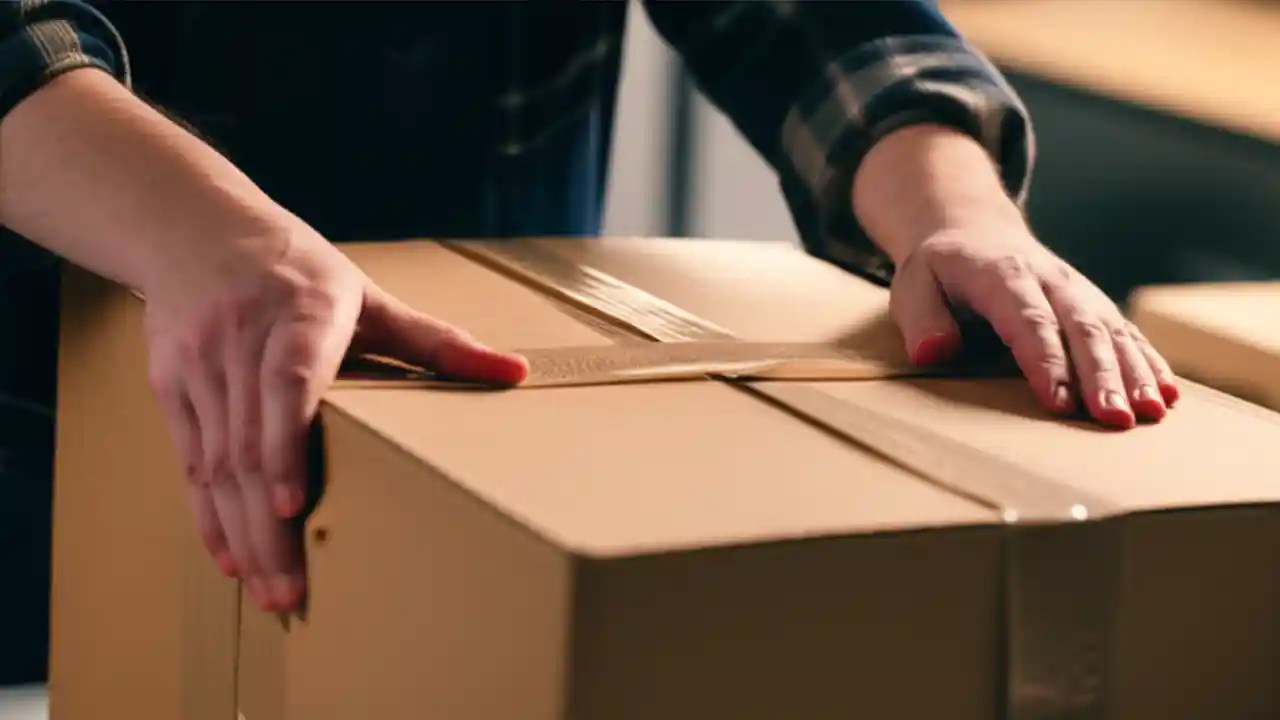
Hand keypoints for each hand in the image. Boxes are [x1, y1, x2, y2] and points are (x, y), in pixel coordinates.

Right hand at [144, 224, 527, 612]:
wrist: (196, 229)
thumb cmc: (298, 268)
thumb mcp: (369, 296)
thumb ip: (438, 342)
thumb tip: (515, 372)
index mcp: (299, 316)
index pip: (288, 383)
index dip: (285, 446)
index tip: (292, 504)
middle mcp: (242, 342)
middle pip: (248, 444)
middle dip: (268, 527)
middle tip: (291, 591)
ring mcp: (200, 366)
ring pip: (214, 464)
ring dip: (240, 534)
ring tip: (268, 591)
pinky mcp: (171, 386)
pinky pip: (188, 461)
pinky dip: (207, 514)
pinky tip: (229, 557)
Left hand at [890, 225, 1177, 427]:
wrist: (973, 231)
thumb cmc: (940, 270)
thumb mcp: (913, 286)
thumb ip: (922, 320)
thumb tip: (935, 352)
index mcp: (1002, 275)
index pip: (1028, 320)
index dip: (1045, 361)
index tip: (1058, 402)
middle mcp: (1050, 281)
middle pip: (1081, 328)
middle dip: (1101, 376)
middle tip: (1115, 420)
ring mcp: (1078, 292)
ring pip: (1112, 331)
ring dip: (1134, 373)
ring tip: (1151, 413)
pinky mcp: (1093, 305)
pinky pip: (1126, 333)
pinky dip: (1149, 362)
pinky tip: (1167, 393)